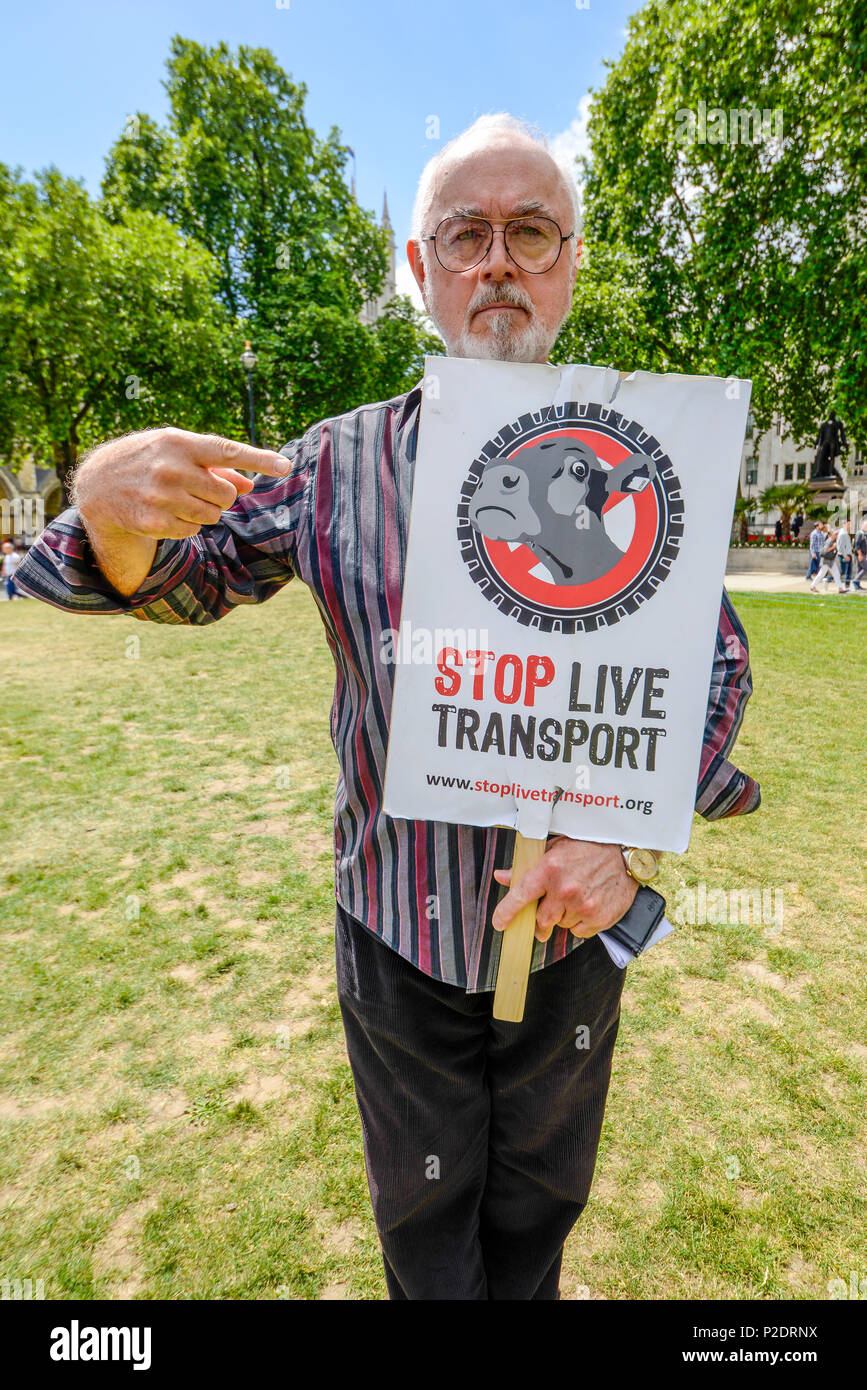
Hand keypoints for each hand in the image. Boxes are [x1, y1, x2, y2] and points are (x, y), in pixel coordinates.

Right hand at [74, 427, 292, 541]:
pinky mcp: (153, 522)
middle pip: (226, 494)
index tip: (285, 466)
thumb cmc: (148, 461)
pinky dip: (187, 526)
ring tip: (179, 500)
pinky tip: (167, 514)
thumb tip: (249, 483)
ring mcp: (160, 496)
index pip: (227, 450)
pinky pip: (193, 531)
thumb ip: (215, 464)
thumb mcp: (177, 451)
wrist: (97, 484)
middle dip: (220, 495)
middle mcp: (170, 468)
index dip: (259, 459)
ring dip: (204, 512)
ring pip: (213, 515)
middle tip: (198, 490)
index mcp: (178, 442)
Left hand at [492, 837, 638, 941]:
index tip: (499, 924)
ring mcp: (583, 907)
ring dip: (564, 917)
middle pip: (541, 919)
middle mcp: (565, 890)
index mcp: (550, 870)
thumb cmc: (588, 847)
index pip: (520, 896)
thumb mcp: (555, 848)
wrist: (625, 853)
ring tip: (577, 897)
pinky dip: (581, 923)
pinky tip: (589, 904)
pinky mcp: (599, 919)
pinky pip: (580, 932)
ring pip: (562, 925)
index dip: (506, 913)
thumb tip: (501, 876)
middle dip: (541, 919)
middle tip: (548, 910)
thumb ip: (527, 866)